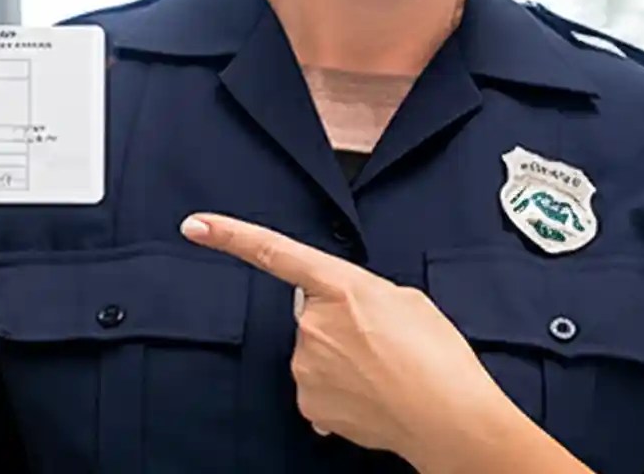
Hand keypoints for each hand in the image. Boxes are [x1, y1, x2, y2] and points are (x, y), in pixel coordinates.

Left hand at [180, 213, 507, 464]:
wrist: (448, 417)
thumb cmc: (437, 357)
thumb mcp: (406, 301)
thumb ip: (362, 295)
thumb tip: (347, 317)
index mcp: (341, 286)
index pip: (273, 253)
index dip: (230, 236)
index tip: (195, 226)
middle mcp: (314, 324)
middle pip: (312, 314)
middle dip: (339, 324)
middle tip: (381, 342)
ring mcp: (306, 366)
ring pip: (315, 354)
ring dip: (343, 359)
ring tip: (384, 370)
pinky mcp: (309, 404)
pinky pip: (319, 388)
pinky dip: (342, 391)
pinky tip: (373, 394)